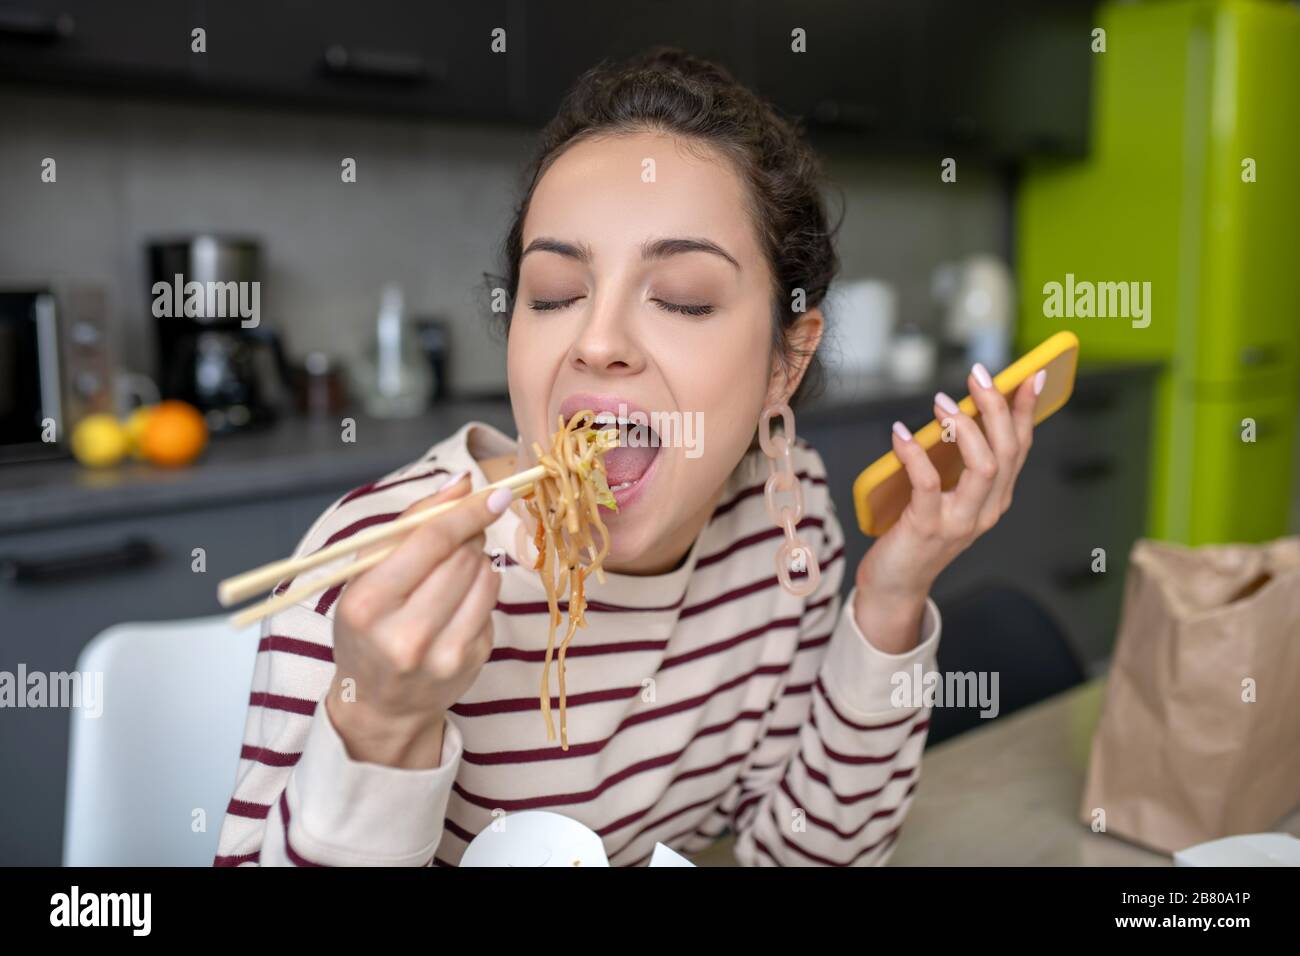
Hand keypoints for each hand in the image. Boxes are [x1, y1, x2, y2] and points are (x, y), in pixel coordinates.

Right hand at [325, 473, 511, 768]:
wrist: (380, 704)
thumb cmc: (368, 629)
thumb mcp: (366, 575)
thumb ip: (410, 523)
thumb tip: (461, 483)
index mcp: (367, 605)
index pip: (431, 542)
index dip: (467, 512)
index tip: (495, 493)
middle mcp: (405, 635)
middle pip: (463, 557)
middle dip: (467, 537)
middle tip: (457, 540)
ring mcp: (442, 654)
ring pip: (486, 577)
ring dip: (477, 563)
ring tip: (452, 575)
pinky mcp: (471, 663)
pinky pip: (493, 604)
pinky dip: (482, 592)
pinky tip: (458, 605)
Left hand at [852, 364, 1043, 653]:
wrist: (896, 584)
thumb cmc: (918, 533)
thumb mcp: (948, 495)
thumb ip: (957, 462)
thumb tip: (957, 411)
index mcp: (996, 499)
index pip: (1020, 447)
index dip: (1026, 411)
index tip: (1029, 375)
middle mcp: (987, 510)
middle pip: (1007, 450)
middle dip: (997, 407)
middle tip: (978, 374)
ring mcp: (960, 521)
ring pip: (984, 466)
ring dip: (966, 428)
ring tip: (942, 401)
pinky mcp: (928, 528)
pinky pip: (927, 483)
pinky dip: (915, 454)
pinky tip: (900, 433)